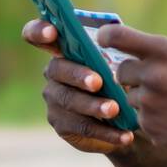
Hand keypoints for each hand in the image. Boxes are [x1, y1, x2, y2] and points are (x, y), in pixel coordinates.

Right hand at [22, 18, 134, 154]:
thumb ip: (113, 54)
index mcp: (64, 48)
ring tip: (115, 110)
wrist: (128, 117)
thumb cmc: (121, 78)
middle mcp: (54, 72)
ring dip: (93, 105)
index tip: (52, 32)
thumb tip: (118, 48)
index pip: (38, 35)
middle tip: (98, 82)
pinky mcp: (62, 125)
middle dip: (78, 75)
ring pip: (70, 100)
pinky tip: (124, 136)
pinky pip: (82, 127)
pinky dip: (106, 132)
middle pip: (58, 69)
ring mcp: (55, 99)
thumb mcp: (120, 63)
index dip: (39, 31)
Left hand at [99, 24, 166, 162]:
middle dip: (133, 75)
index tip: (105, 40)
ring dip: (146, 100)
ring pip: (131, 99)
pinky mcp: (151, 130)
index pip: (118, 36)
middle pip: (120, 72)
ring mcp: (150, 105)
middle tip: (155, 81)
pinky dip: (155, 120)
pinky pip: (141, 120)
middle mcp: (152, 76)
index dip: (106, 37)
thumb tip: (143, 50)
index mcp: (165, 52)